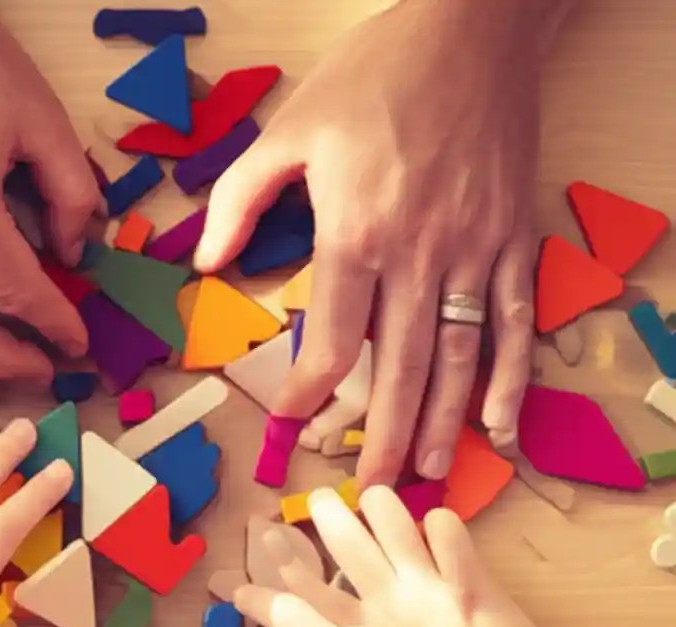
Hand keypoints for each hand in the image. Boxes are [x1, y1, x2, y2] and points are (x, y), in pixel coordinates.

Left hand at [195, 0, 575, 482]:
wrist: (471, 32)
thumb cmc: (372, 77)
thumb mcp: (286, 130)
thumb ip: (238, 202)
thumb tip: (203, 264)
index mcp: (356, 232)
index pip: (332, 342)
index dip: (307, 394)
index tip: (288, 423)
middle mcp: (420, 254)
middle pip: (399, 369)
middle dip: (377, 436)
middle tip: (363, 491)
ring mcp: (475, 250)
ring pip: (458, 358)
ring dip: (439, 424)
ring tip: (421, 474)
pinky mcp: (514, 238)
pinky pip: (513, 322)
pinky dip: (508, 377)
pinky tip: (498, 423)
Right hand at [234, 485, 629, 626]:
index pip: (294, 618)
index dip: (257, 599)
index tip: (228, 582)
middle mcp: (385, 616)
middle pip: (333, 562)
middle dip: (304, 533)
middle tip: (284, 510)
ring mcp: (427, 595)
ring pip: (387, 536)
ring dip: (372, 512)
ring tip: (362, 492)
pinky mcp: (470, 583)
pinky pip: (450, 538)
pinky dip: (441, 525)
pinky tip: (433, 517)